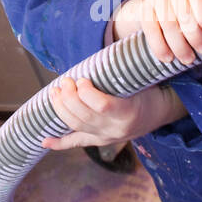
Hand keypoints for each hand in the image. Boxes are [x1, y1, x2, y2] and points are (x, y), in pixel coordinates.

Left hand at [42, 78, 171, 150]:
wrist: (157, 113)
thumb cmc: (146, 90)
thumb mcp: (138, 81)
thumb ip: (118, 74)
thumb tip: (94, 59)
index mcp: (128, 112)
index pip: (101, 105)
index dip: (86, 92)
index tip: (82, 79)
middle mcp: (115, 128)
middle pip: (84, 115)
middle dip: (68, 97)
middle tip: (64, 81)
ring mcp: (106, 137)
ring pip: (76, 126)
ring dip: (60, 109)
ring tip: (54, 93)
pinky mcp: (99, 141)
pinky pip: (77, 143)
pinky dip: (60, 143)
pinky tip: (45, 141)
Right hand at [115, 0, 201, 66]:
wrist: (158, 10)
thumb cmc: (188, 16)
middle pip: (184, 13)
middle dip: (195, 36)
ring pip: (168, 22)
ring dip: (179, 45)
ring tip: (187, 59)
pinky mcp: (145, 9)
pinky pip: (150, 28)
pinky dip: (159, 46)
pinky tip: (168, 58)